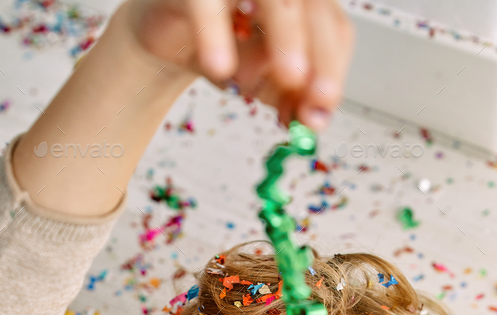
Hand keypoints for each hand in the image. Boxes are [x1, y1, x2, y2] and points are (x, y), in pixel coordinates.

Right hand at [121, 0, 354, 129]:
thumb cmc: (218, 48)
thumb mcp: (262, 82)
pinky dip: (215, 35)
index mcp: (299, 0)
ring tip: (287, 80)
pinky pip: (206, 3)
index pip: (333, 26)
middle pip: (313, 6)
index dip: (333, 67)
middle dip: (320, 56)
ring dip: (285, 38)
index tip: (323, 108)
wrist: (163, 38)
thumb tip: (314, 119)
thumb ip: (291, 97)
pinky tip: (221, 69)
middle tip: (315, 99)